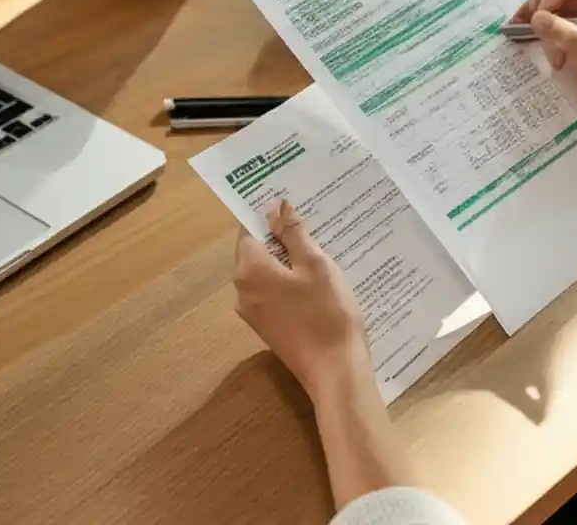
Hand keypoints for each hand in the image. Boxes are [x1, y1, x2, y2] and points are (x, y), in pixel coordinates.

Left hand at [233, 200, 371, 403]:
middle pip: (256, 252)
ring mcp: (253, 313)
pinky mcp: (267, 328)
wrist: (335, 371)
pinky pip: (273, 294)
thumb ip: (294, 234)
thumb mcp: (315, 264)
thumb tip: (277, 208)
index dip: (269, 216)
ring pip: (266, 274)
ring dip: (288, 261)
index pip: (249, 230)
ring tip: (320, 252)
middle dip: (281, 238)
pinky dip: (289, 283)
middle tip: (313, 226)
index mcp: (249, 270)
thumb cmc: (327, 312)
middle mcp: (242, 291)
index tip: (292, 206)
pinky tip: (316, 282)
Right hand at [512, 0, 576, 125]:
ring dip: (551, 33)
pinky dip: (558, 43)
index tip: (538, 18)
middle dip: (546, 14)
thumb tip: (536, 17)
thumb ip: (565, 35)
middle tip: (523, 30)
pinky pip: (570, 32)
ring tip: (549, 56)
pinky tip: (553, 59)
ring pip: (566, 16)